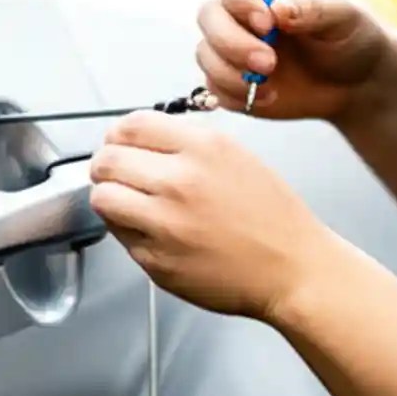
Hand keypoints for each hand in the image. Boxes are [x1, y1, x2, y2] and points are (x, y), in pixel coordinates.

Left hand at [88, 110, 330, 321]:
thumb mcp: (235, 156)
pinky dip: (126, 230)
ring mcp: (165, 223)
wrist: (293, 269)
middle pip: (107, 159)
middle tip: (116, 175)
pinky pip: (119, 235)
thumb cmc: (270, 216)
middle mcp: (180, 181)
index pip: (131, 126)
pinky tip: (150, 230)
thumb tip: (136, 140)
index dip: (117, 135)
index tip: (119, 144)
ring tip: (127, 202)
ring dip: (109, 197)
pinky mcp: (157, 260)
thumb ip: (184, 143)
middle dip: (106, 166)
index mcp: (203, 148)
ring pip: (102, 197)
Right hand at [197, 0, 390, 121]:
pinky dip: (235, 94)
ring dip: (231, 71)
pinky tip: (269, 97)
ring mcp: (231, 46)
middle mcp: (240, 11)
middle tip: (269, 62)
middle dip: (233, 42)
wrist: (356, 83)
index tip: (266, 22)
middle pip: (209, 15)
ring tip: (270, 85)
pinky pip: (213, 86)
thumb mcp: (345, 15)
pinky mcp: (230, 79)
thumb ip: (314, 8)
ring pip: (205, 53)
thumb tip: (277, 8)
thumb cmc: (352, 36)